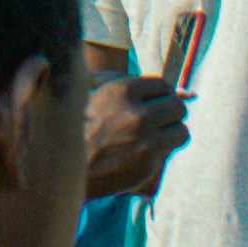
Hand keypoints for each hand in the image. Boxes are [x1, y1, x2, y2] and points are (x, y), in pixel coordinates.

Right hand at [79, 70, 185, 196]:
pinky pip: (171, 149)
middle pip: (176, 106)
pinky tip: (149, 151)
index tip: (158, 102)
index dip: (162, 94)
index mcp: (123, 91)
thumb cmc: (77, 126)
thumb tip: (169, 88)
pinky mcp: (149, 162)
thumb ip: (117, 80)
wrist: (66, 166)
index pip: (163, 85)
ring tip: (158, 136)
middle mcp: (137, 113)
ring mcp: (145, 140)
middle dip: (171, 113)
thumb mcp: (90, 92)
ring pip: (181, 129)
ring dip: (172, 132)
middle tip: (161, 120)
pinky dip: (164, 150)